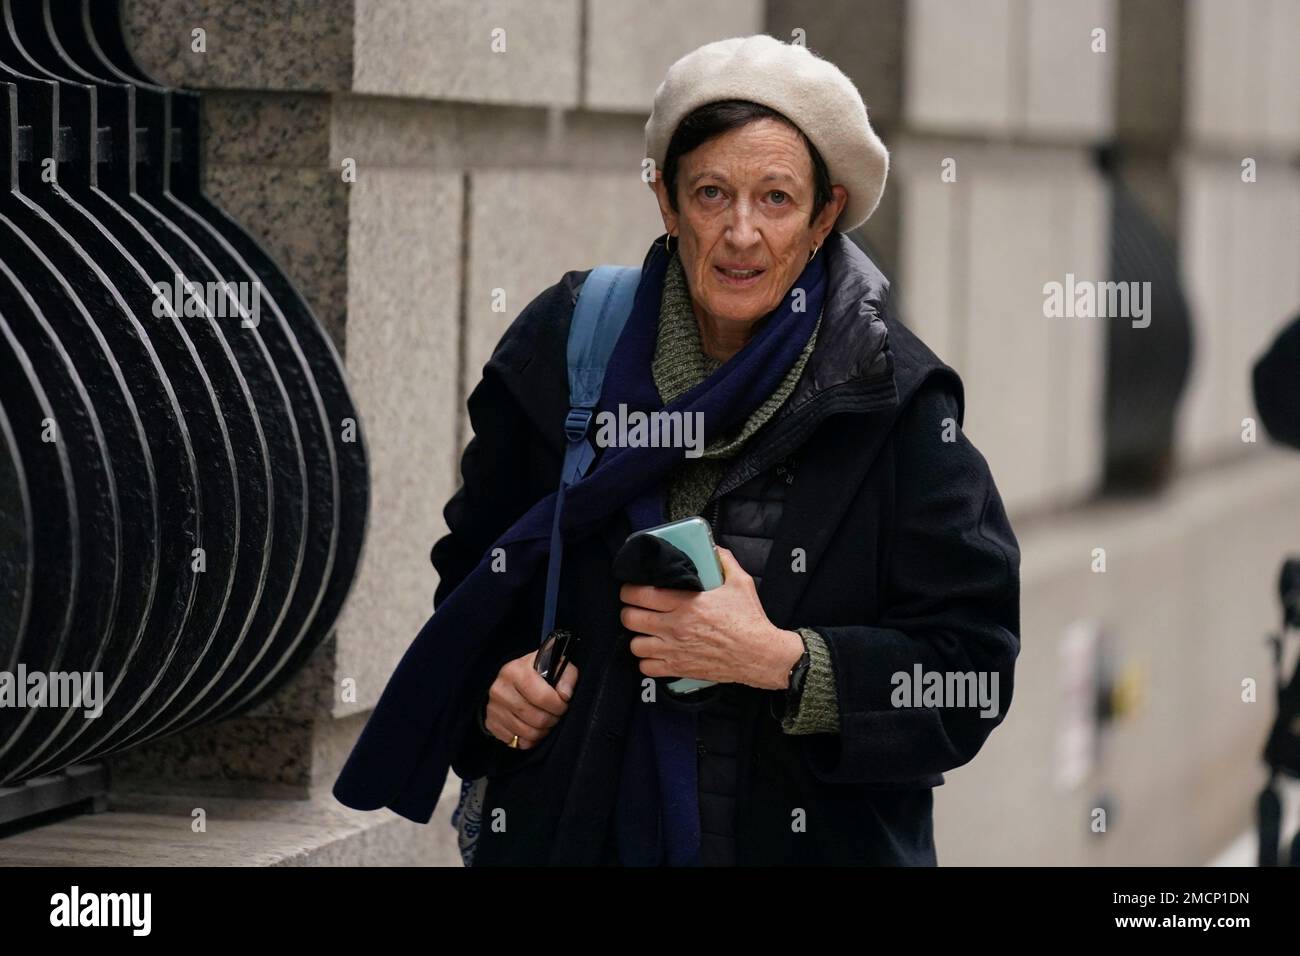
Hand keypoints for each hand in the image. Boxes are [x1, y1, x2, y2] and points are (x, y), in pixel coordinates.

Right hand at [483, 651, 578, 748]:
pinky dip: (529, 739)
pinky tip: (532, 727)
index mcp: (516, 671)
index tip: (563, 705)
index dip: (559, 706)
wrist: (512, 679)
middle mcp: (500, 689)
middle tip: (556, 715)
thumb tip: (565, 696)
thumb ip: (567, 677)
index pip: (542, 697)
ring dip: (543, 731)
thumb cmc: (538, 672)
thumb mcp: (556, 665)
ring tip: (546, 721)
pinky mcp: (491, 723)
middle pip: (536, 718)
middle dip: (552, 720)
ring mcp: (493, 708)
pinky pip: (517, 742)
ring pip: (528, 733)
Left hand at [619, 546, 803, 690]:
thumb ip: (724, 562)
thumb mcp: (740, 582)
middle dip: (629, 612)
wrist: (760, 654)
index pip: (640, 594)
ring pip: (635, 645)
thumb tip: (715, 548)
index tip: (631, 589)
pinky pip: (646, 668)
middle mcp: (675, 627)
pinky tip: (656, 653)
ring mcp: (675, 650)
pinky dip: (647, 661)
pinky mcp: (679, 669)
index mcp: (686, 603)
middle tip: (636, 609)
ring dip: (638, 637)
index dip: (629, 590)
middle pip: (630, 619)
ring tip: (646, 633)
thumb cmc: (749, 619)